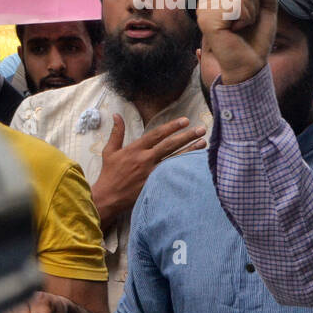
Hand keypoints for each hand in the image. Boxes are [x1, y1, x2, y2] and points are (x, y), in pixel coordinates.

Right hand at [91, 114, 205, 226]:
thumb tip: (116, 115)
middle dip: (187, 136)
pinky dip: (185, 168)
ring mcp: (151, 172)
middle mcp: (145, 159)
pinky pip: (173, 174)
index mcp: (135, 149)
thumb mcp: (110, 151)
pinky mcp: (155, 184)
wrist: (108, 197)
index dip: (172, 127)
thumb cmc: (109, 173)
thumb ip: (117, 133)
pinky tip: (196, 163)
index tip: (185, 120)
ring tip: (204, 143)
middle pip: (170, 145)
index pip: (156, 134)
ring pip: (175, 159)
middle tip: (202, 129)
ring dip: (191, 150)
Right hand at [196, 0, 278, 84]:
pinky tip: (234, 31)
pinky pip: (238, 5)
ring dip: (250, 13)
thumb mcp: (266, 8)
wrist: (249, 65)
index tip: (250, 15)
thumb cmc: (255, 39)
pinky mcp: (207, 17)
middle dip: (255, 4)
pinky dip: (244, 19)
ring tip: (239, 28)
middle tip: (244, 24)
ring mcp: (205, 6)